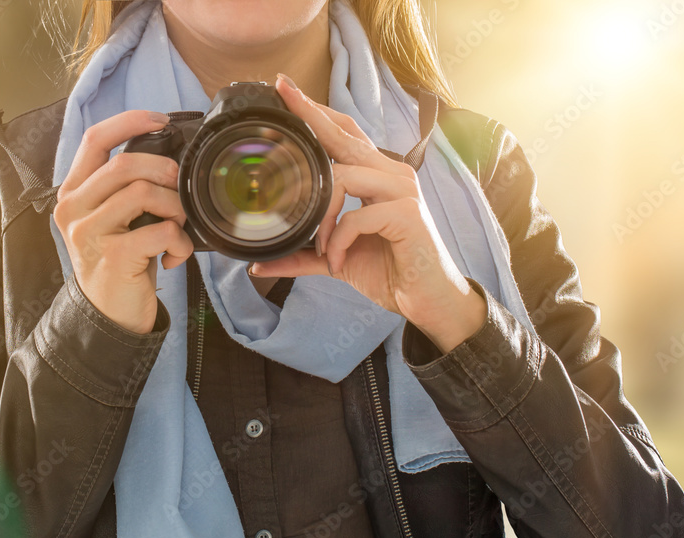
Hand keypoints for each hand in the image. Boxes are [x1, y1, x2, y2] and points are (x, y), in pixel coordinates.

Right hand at [53, 110, 193, 333]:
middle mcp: (74, 209)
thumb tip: (167, 160)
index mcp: (73, 192)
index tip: (161, 121)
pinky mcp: (115, 257)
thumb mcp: (110, 220)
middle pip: (125, 165)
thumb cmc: (118, 263)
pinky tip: (174, 256)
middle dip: (165, 172)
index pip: (94, 139)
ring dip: (175, 208)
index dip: (130, 122)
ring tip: (177, 228)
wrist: (107, 316)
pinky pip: (161, 231)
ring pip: (143, 193)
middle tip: (179, 191)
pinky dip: (179, 242)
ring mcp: (91, 233)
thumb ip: (123, 189)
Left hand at [250, 74, 485, 351]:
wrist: (424, 300)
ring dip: (320, 219)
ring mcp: (402, 190)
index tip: (286, 91)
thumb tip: (259, 265)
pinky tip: (337, 260)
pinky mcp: (407, 213)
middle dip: (311, 116)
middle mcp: (391, 174)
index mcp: (377, 176)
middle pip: (345, 137)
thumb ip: (302, 256)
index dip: (317, 113)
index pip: (345, 134)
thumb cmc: (389, 271)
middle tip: (284, 94)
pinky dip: (337, 241)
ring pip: (342, 180)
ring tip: (321, 249)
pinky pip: (355, 217)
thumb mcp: (336, 258)